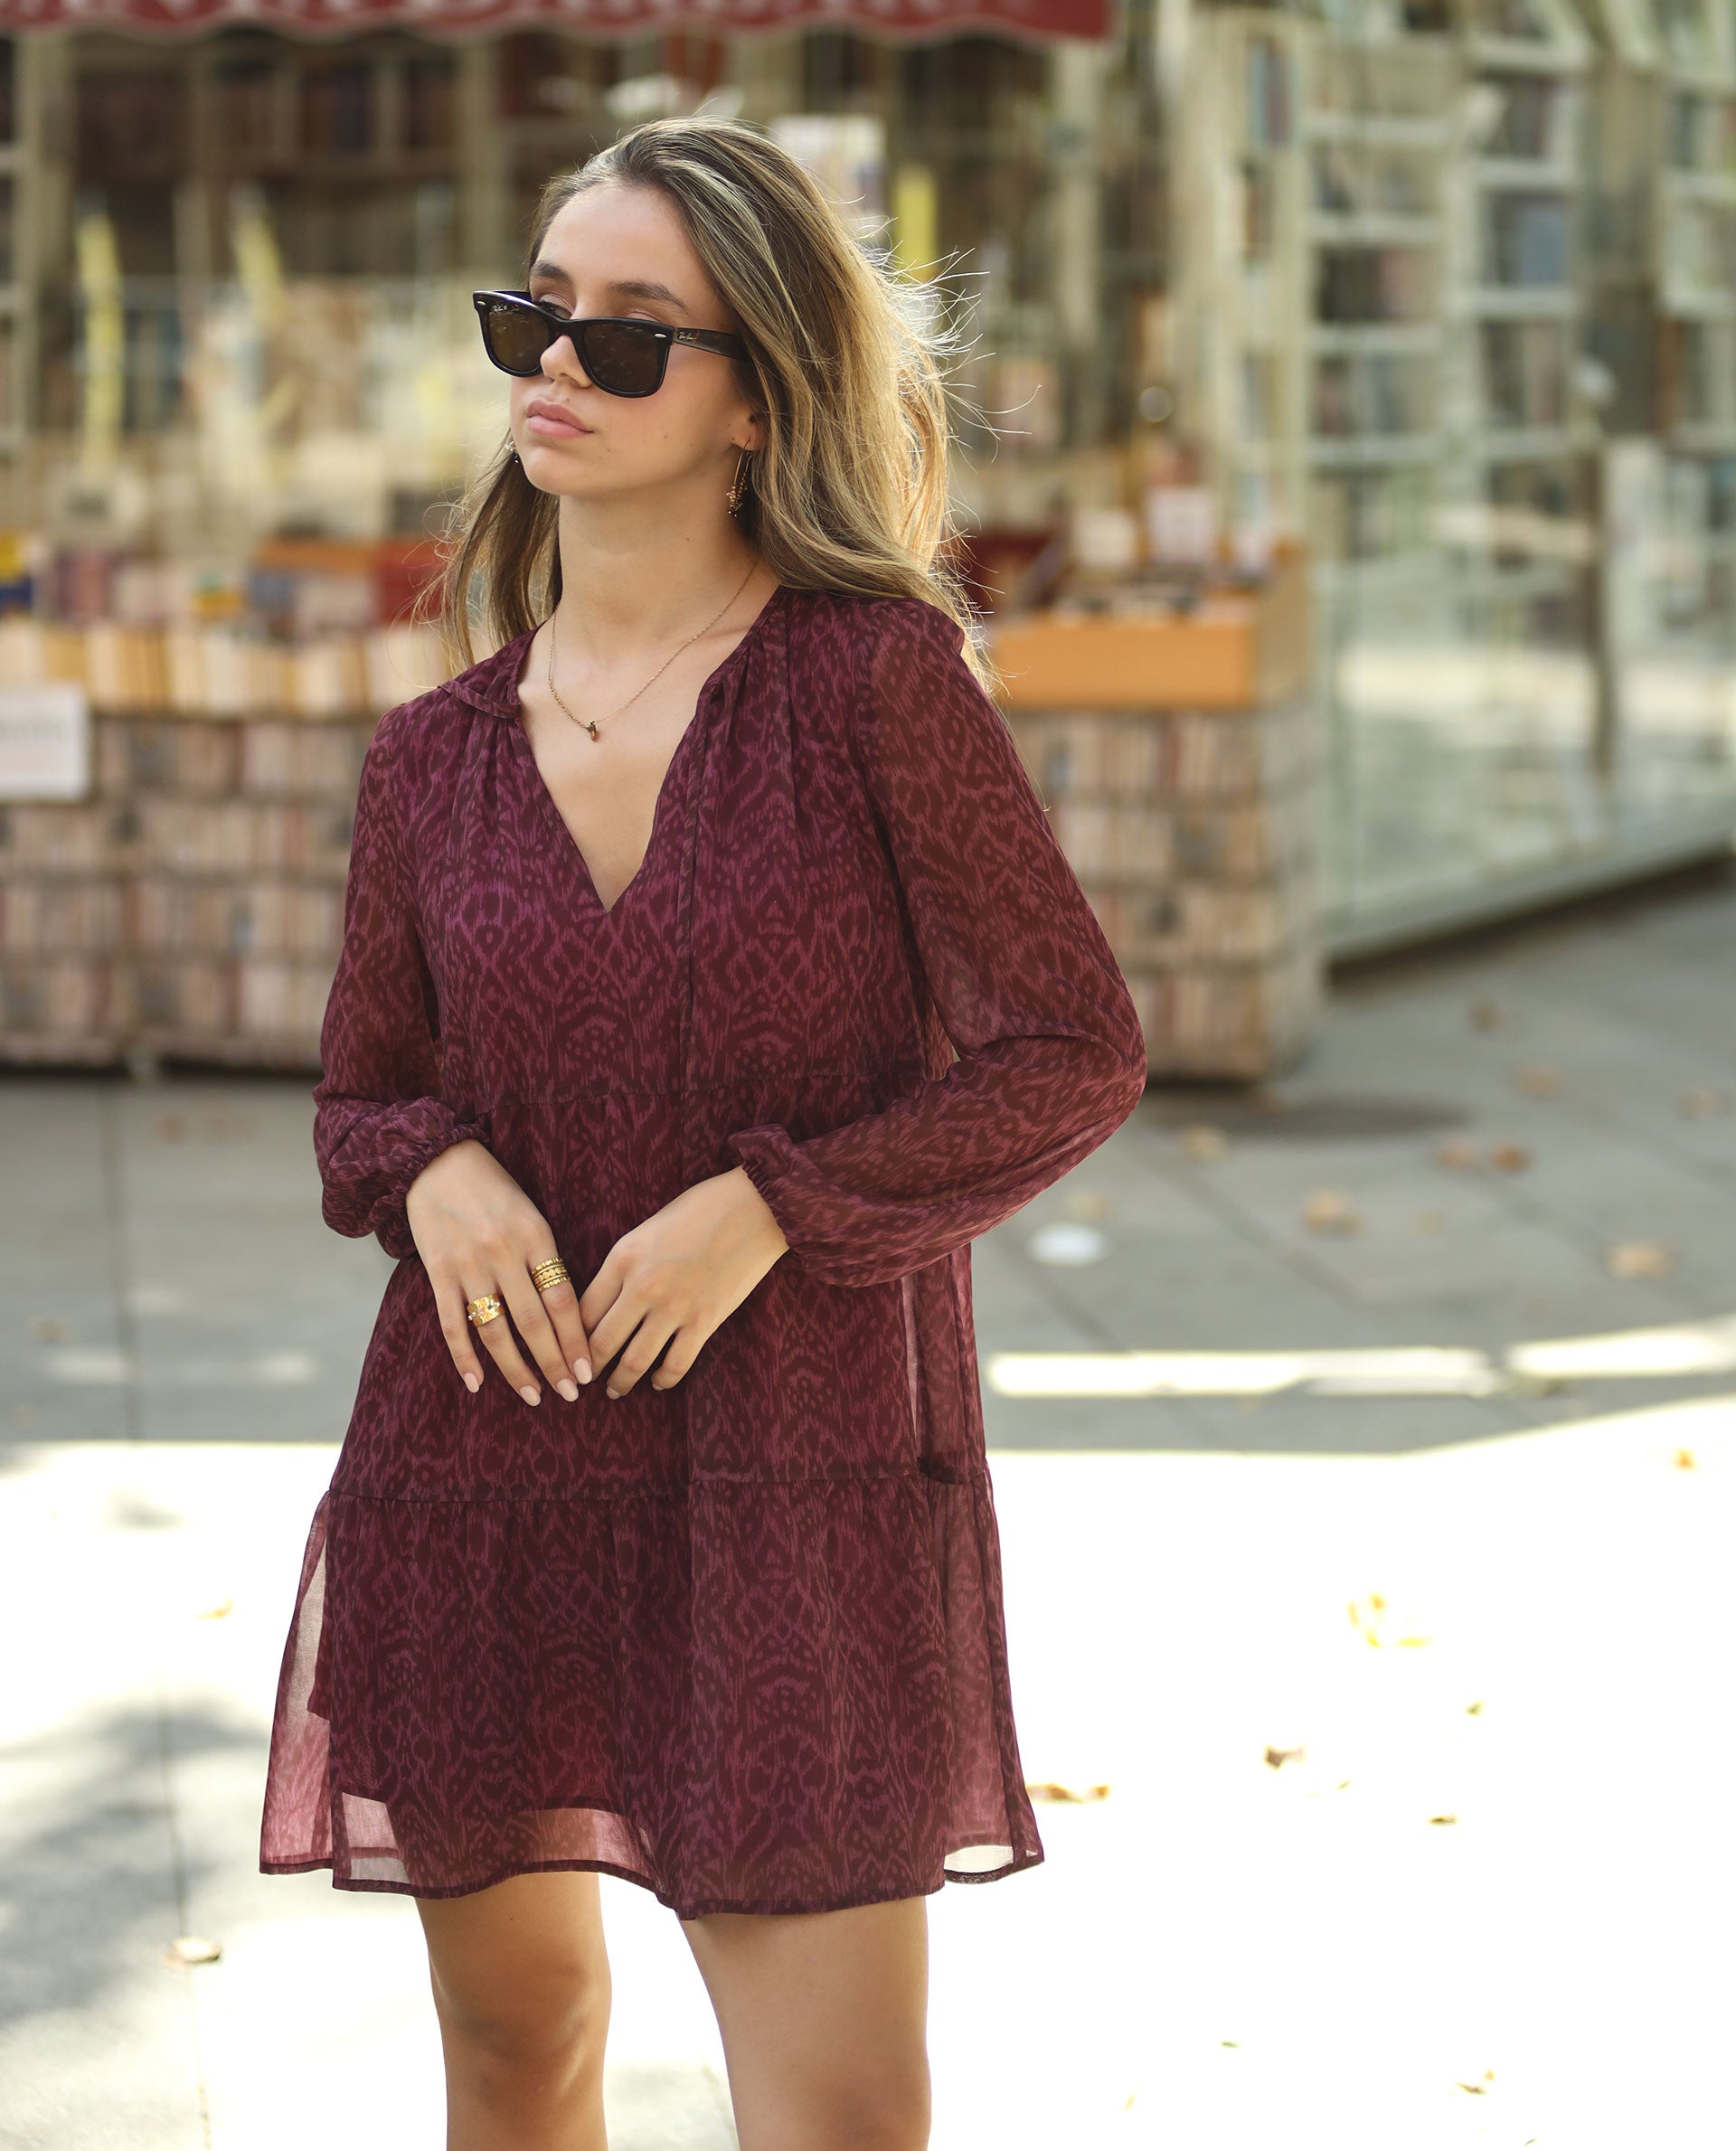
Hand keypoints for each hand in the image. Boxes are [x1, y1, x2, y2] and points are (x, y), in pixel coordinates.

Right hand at [405, 1139, 594, 1404]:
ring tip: (532, 1396)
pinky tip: (477, 1383)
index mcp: (535, 1237)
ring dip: (515, 1369)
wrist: (435, 1161)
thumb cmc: (493, 1189)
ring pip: (496, 1330)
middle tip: (570, 1394)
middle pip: (533, 1322)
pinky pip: (452, 1324)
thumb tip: (567, 1311)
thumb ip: (545, 1257)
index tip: (589, 1370)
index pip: (562, 1300)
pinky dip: (464, 1357)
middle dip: (553, 1363)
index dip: (576, 1340)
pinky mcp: (438, 1273)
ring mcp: (469, 1266)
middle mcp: (503, 1254)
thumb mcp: (530, 1214)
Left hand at [580, 1166, 787, 1398]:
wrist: (753, 1209)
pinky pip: (676, 1364)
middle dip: (588, 1367)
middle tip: (582, 1379)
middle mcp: (642, 1287)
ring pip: (634, 1360)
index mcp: (622, 1259)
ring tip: (614, 1390)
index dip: (571, 1336)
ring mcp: (673, 1307)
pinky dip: (663, 1379)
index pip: (582, 1310)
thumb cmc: (700, 1209)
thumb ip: (625, 1263)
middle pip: (601, 1342)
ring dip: (620, 1381)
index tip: (569, 1349)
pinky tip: (657, 1382)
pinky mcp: (704, 1321)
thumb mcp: (647, 1229)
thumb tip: (609, 1297)